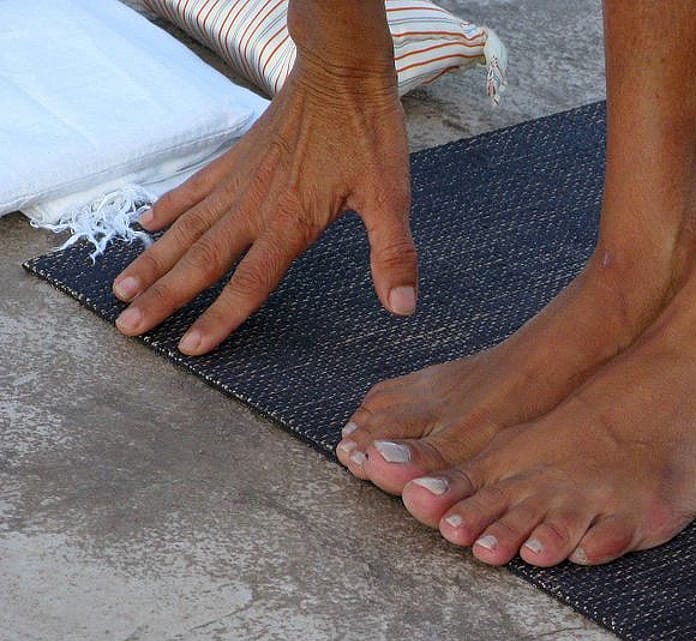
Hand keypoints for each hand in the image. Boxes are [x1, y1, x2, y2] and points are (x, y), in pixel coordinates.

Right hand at [112, 1, 414, 354]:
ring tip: (122, 286)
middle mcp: (256, 205)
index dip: (219, 317)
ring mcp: (241, 178)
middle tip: (128, 325)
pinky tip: (147, 223)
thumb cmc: (369, 133)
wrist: (342, 69)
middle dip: (164, 296)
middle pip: (202, 260)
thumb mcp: (391, 197)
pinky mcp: (238, 156)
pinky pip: (195, 187)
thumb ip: (394, 255)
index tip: (188, 346)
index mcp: (290, 222)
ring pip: (188, 227)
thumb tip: (403, 308)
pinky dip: (170, 206)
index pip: (249, 283)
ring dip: (154, 259)